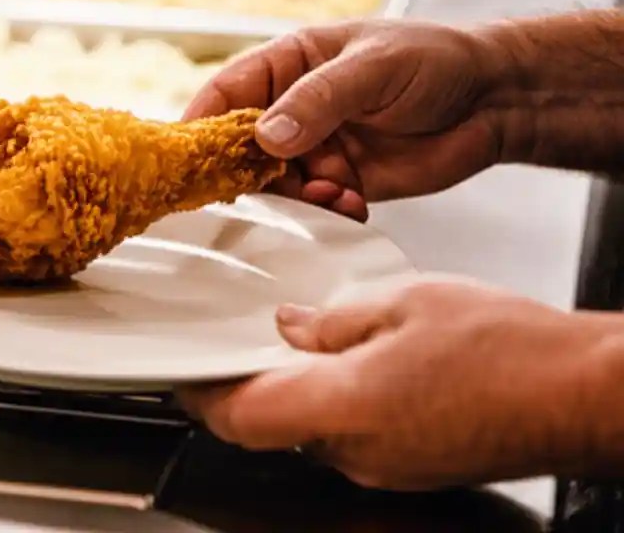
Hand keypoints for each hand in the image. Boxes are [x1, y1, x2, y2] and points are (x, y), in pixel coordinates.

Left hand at [177, 279, 623, 489]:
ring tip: (318, 337)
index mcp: (342, 407)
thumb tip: (292, 328)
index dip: (201, 394)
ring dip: (303, 388)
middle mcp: (356, 452)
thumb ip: (333, 321)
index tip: (186, 369)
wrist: (585, 394)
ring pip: (314, 429)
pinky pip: (355, 436)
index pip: (238, 417)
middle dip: (255, 381)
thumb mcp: (403, 303)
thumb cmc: (511, 349)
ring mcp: (386, 467)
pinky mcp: (413, 467)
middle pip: (272, 423)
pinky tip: (368, 361)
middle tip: (248, 336)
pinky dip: (343, 400)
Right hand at [184, 21, 510, 220]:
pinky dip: (326, 213)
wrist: (496, 100)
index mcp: (287, 65)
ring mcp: (314, 149)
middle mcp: (291, 109)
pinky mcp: (340, 184)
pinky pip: (313, 208)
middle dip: (249, 174)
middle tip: (267, 190)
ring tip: (335, 191)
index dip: (201, 126)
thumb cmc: (435, 59)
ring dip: (296, 198)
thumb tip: (266, 137)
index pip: (225, 95)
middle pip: (239, 149)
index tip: (190, 159)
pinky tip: (355, 203)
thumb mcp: (372, 68)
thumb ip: (318, 101)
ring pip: (274, 186)